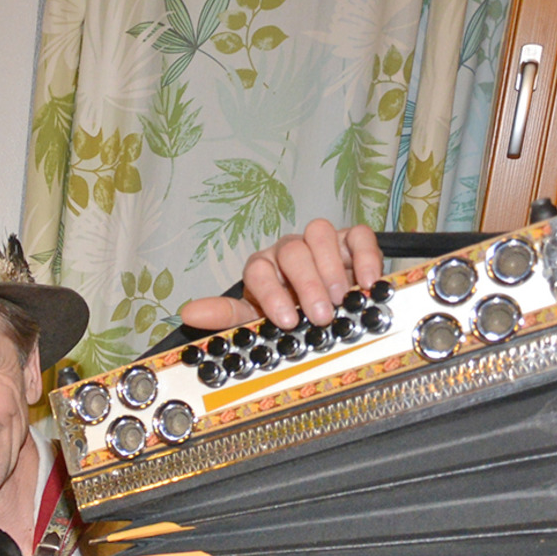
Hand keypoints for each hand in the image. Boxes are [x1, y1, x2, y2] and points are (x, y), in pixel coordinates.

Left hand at [180, 219, 382, 331]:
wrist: (327, 311)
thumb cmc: (288, 315)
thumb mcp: (255, 321)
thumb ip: (225, 317)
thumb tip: (187, 313)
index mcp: (262, 268)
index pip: (258, 270)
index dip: (271, 295)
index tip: (286, 321)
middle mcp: (288, 250)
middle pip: (291, 251)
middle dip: (306, 285)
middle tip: (320, 315)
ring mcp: (320, 242)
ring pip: (319, 233)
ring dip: (332, 268)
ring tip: (341, 299)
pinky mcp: (351, 240)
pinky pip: (358, 235)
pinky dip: (366, 256)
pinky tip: (369, 283)